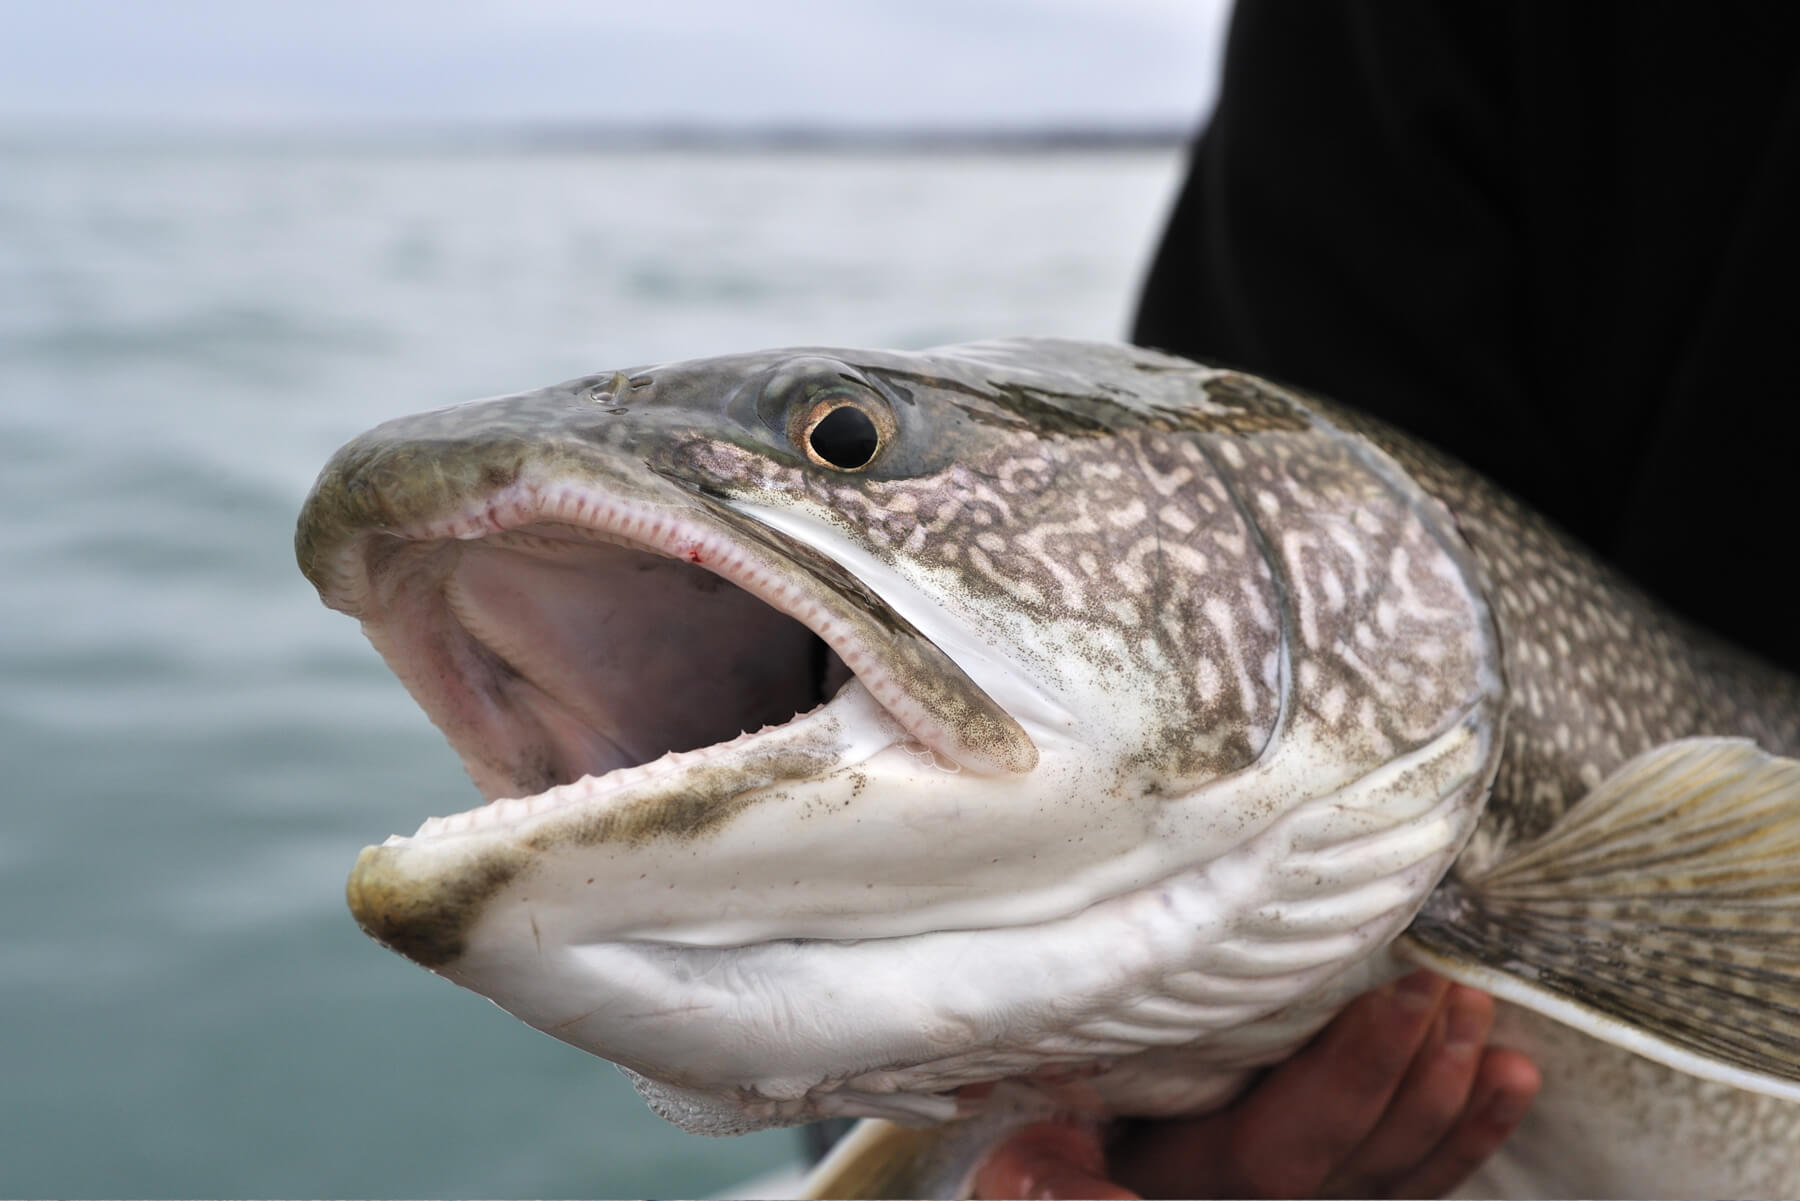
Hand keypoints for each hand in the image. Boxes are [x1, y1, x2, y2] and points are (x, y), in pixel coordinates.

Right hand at [973, 973, 1539, 1198]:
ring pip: (1403, 1168)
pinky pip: (1420, 1185)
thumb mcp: (1027, 1169)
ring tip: (1480, 1013)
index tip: (1400, 997)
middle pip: (1363, 1149)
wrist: (1082, 1195)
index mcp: (1198, 1179)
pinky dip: (1471, 1133)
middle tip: (1448, 985)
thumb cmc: (1052, 1168)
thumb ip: (1041, 1180)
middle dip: (1417, 1063)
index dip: (1355, 1070)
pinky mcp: (1337, 1199)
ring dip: (1452, 1090)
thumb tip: (1026, 1177)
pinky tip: (1509, 1075)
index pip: (1289, 1137)